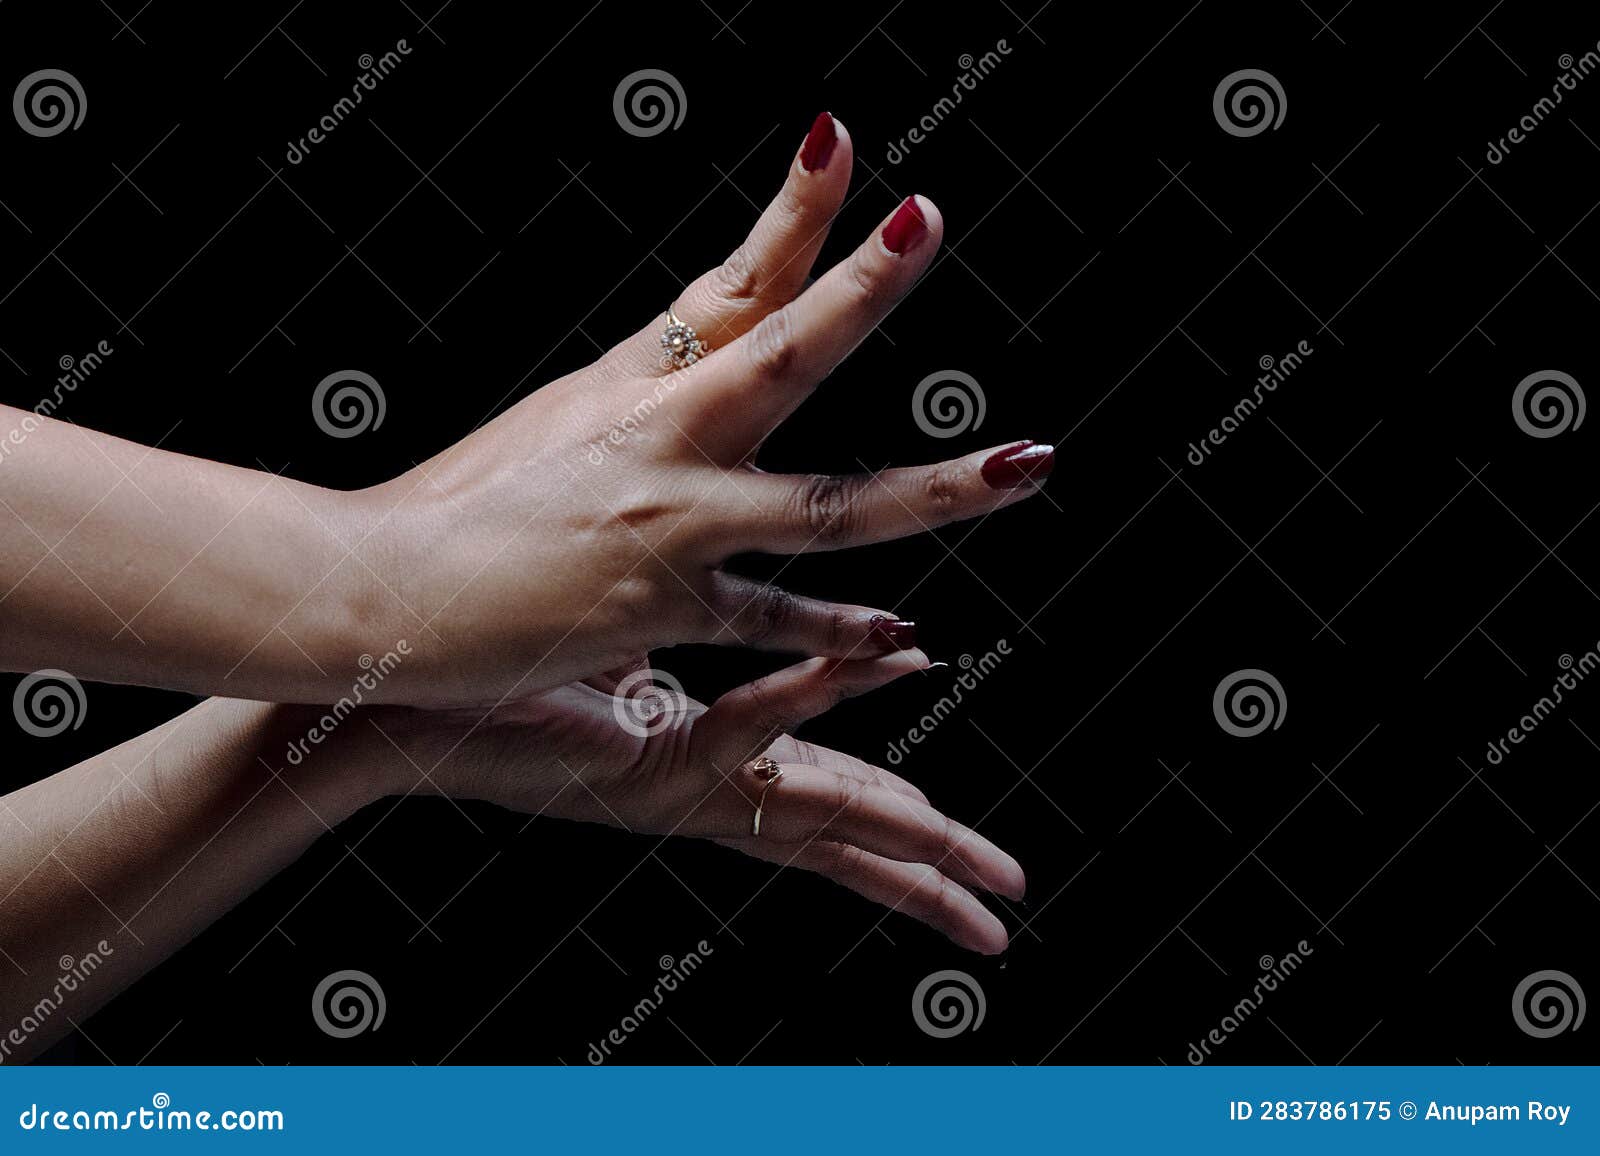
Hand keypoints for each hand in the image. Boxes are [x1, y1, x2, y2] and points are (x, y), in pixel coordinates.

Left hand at [360, 650, 1023, 953]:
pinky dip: (805, 700)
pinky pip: (734, 731)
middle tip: (1007, 903)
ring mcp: (671, 786)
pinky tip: (870, 668)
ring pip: (808, 817)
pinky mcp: (633, 762)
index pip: (827, 800)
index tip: (966, 838)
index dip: (904, 818)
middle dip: (930, 871)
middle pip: (840, 837)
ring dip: (901, 834)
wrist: (393, 699)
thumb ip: (700, 630)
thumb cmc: (500, 663)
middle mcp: (699, 791)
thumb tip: (753, 590)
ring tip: (978, 867)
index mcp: (705, 768)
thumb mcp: (629, 647)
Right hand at [361, 112, 1051, 706]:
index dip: (793, 211)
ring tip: (1027, 463)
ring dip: (932, 487)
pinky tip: (910, 644)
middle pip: (781, 352)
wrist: (380, 593)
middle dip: (860, 288)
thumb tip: (722, 341)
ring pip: (825, 504)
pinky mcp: (662, 609)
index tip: (843, 137)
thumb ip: (659, 383)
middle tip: (928, 221)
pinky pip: (773, 625)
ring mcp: (670, 524)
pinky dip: (839, 636)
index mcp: (641, 385)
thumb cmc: (466, 510)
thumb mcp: (571, 424)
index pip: (733, 282)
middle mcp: (663, 438)